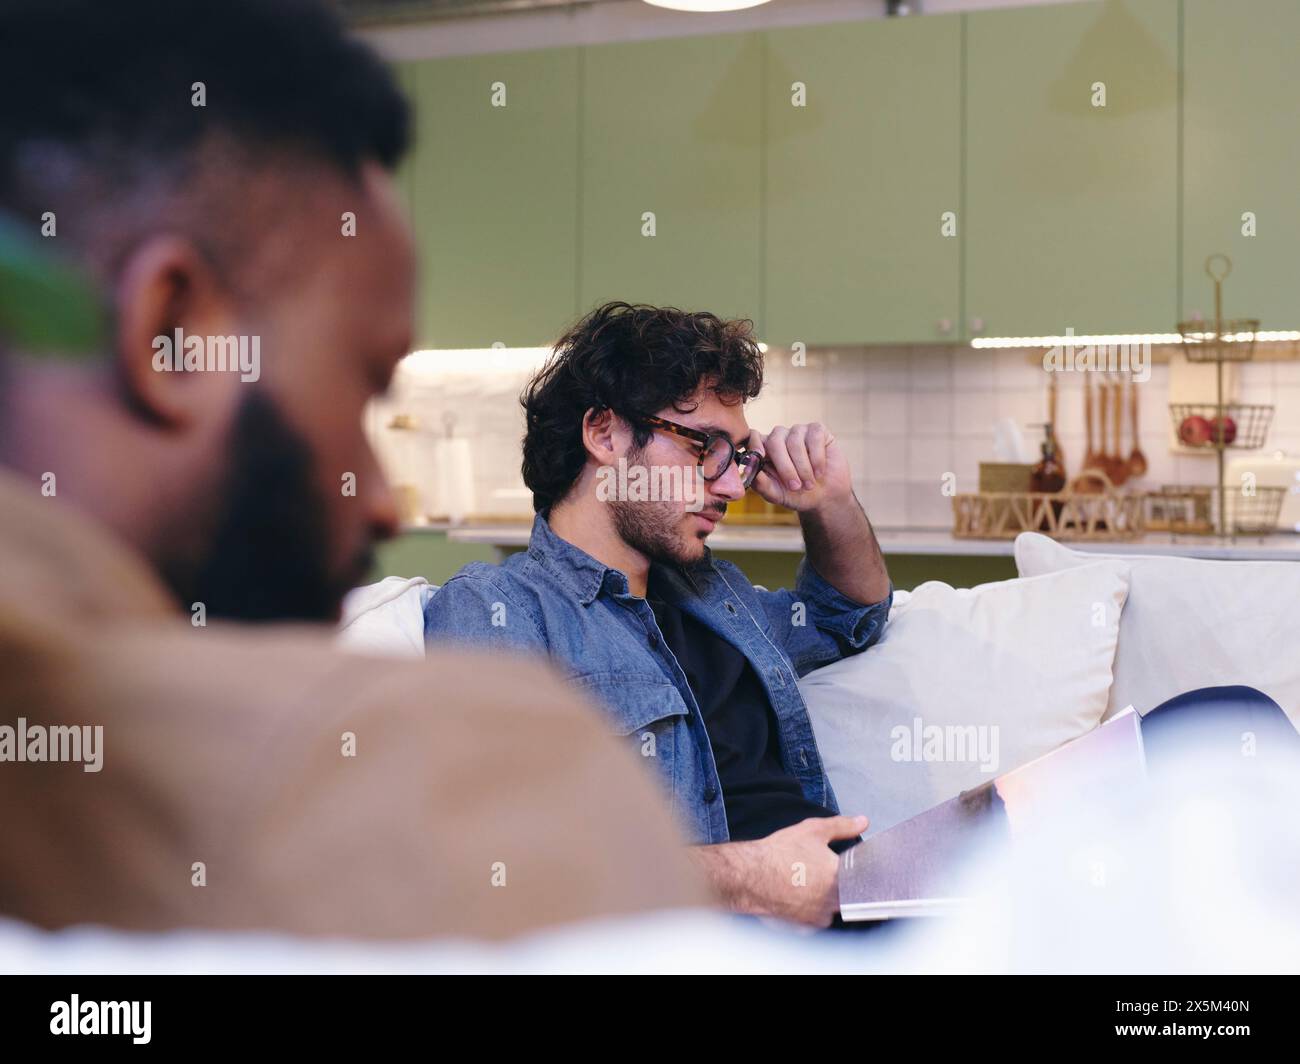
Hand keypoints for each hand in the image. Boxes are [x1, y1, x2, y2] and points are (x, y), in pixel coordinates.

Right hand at [701, 814, 867, 927]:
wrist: (750, 875)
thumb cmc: (780, 853)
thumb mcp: (813, 830)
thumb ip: (842, 826)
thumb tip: (863, 822)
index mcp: (842, 877)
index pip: (863, 877)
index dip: (856, 870)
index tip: (847, 865)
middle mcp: (835, 901)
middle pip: (848, 894)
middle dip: (839, 883)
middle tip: (818, 871)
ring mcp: (820, 916)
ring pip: (832, 907)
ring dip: (825, 898)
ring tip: (805, 881)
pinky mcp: (805, 928)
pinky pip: (815, 919)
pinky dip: (810, 909)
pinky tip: (796, 895)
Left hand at [747, 423, 851, 512]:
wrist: (826, 496)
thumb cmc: (797, 494)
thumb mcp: (776, 494)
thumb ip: (761, 484)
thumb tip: (749, 471)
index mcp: (764, 449)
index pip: (753, 436)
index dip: (754, 444)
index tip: (760, 457)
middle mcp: (779, 437)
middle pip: (774, 441)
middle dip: (785, 467)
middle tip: (795, 487)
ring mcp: (798, 431)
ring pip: (794, 442)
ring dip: (803, 468)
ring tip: (809, 484)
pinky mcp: (817, 430)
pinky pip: (814, 438)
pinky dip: (817, 459)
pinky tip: (819, 472)